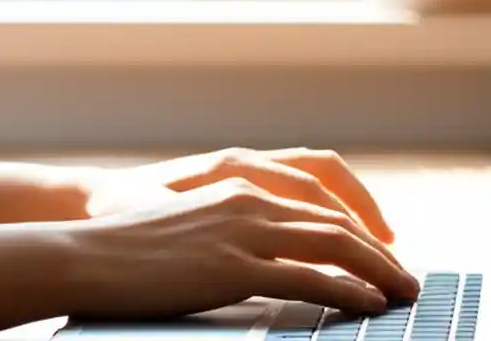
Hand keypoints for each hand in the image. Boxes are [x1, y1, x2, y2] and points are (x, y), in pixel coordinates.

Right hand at [65, 178, 418, 319]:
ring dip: (377, 269)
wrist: (84, 251)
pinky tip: (368, 304)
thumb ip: (229, 233)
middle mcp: (248, 201)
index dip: (356, 226)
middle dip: (379, 250)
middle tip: (406, 276)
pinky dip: (348, 290)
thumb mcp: (188, 226)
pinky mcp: (232, 267)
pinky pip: (309, 278)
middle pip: (336, 221)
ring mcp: (242, 232)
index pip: (317, 202)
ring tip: (402, 291)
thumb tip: (261, 262)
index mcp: (239, 186)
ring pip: (333, 245)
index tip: (380, 251)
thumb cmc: (126, 246)